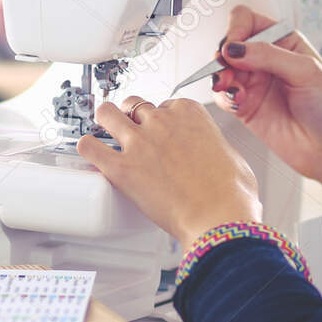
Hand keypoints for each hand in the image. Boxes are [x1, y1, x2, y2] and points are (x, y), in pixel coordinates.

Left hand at [75, 96, 261, 247]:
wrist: (219, 218)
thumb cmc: (230, 195)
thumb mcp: (234, 159)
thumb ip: (216, 149)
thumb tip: (214, 156)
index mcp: (191, 114)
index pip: (167, 104)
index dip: (162, 119)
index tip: (161, 130)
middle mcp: (162, 122)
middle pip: (136, 105)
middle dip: (132, 115)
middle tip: (132, 130)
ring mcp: (139, 142)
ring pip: (108, 114)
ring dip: (105, 120)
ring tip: (103, 130)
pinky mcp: (121, 168)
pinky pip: (90, 147)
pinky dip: (87, 147)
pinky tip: (89, 150)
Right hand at [210, 4, 321, 182]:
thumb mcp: (306, 71)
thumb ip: (268, 55)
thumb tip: (234, 48)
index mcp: (283, 42)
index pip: (247, 21)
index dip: (236, 29)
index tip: (234, 47)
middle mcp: (265, 59)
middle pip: (229, 45)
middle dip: (223, 56)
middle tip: (227, 71)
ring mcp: (254, 83)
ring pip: (221, 70)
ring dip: (220, 77)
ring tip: (231, 89)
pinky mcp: (245, 107)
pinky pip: (222, 96)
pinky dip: (223, 97)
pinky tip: (237, 102)